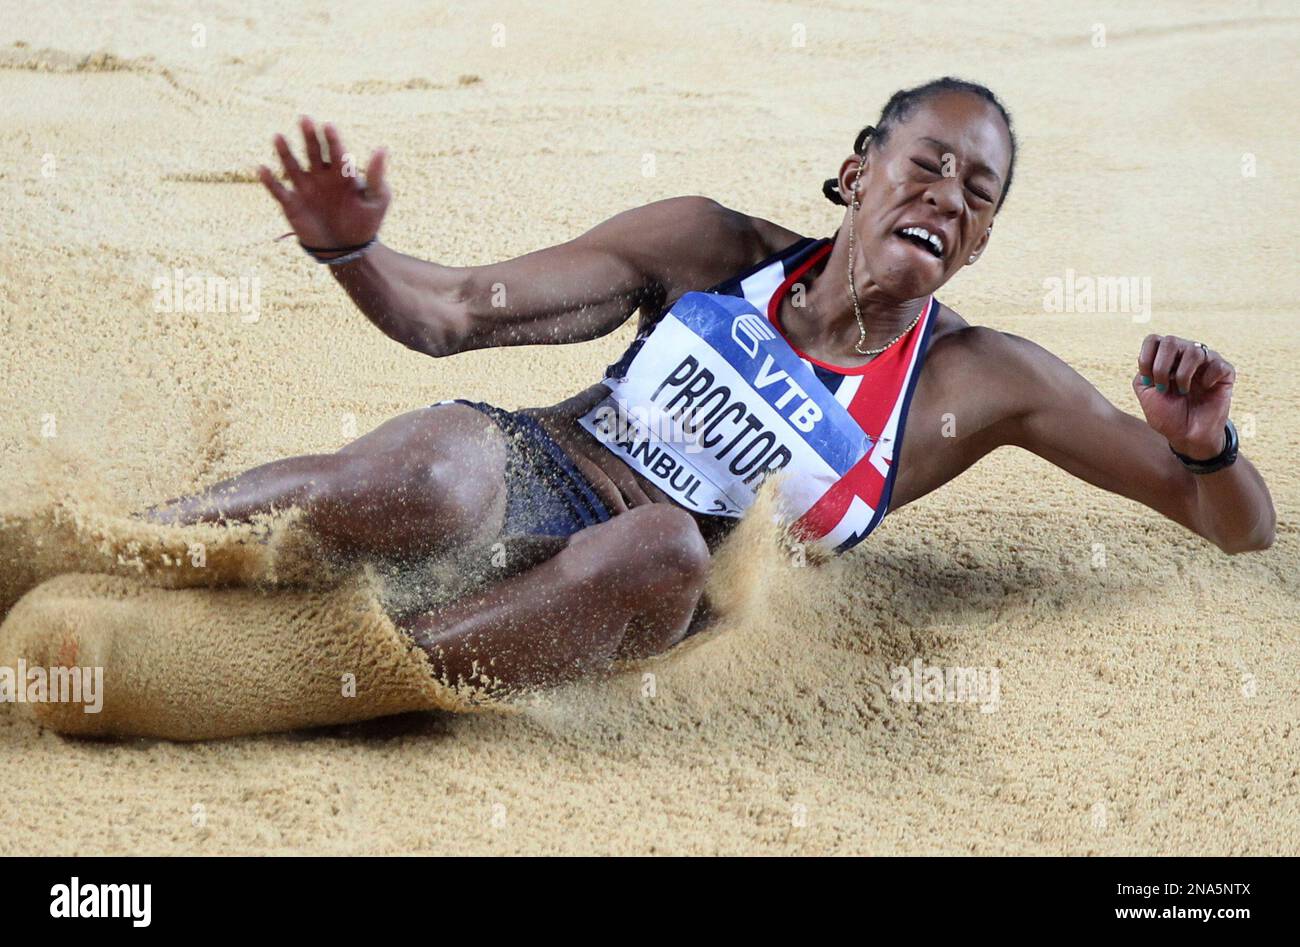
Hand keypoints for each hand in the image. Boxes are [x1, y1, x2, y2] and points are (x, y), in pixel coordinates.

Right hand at [257, 116, 389, 250]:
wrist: (347, 250)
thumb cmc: (365, 222)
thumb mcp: (377, 201)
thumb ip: (377, 177)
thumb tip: (383, 148)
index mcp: (342, 173)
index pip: (336, 151)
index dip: (332, 139)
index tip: (329, 126)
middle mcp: (321, 176)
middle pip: (313, 151)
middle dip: (309, 136)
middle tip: (305, 119)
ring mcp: (305, 188)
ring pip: (292, 166)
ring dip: (285, 152)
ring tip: (279, 137)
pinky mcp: (291, 203)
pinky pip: (278, 190)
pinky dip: (269, 181)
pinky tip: (262, 168)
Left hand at [1132, 334, 1234, 459]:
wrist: (1188, 436)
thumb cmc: (1167, 414)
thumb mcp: (1146, 393)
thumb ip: (1143, 372)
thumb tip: (1152, 359)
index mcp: (1165, 358)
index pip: (1153, 340)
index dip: (1146, 358)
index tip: (1148, 380)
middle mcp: (1185, 355)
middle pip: (1171, 341)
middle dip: (1161, 367)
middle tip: (1163, 387)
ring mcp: (1206, 361)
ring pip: (1194, 350)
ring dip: (1182, 375)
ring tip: (1183, 391)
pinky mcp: (1225, 372)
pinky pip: (1217, 364)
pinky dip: (1207, 379)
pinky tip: (1205, 389)